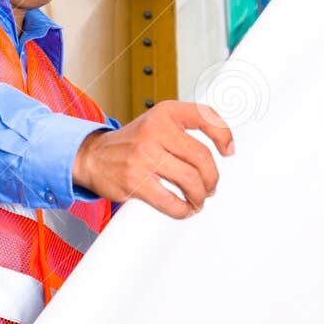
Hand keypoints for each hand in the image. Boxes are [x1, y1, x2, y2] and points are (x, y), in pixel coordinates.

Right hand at [72, 100, 233, 218]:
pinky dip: (183, 209)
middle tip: (210, 186)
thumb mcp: (158, 122)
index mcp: (165, 113)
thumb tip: (223, 147)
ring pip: (190, 180)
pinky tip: (184, 208)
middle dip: (212, 177)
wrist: (93, 156)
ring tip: (199, 199)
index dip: (224, 135)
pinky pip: (171, 201)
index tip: (229, 151)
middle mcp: (155, 130)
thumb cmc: (133, 142)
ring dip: (200, 196)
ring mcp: (144, 156)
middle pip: (201, 158)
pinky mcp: (135, 181)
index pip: (205, 117)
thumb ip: (186, 129)